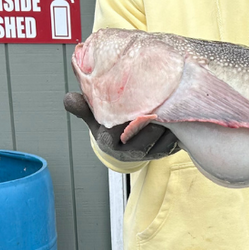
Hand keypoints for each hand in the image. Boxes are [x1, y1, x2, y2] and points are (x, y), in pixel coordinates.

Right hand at [64, 92, 180, 162]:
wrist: (123, 145)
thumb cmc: (109, 126)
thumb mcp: (94, 116)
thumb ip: (83, 107)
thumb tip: (68, 98)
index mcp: (109, 142)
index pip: (119, 128)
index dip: (129, 114)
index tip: (137, 99)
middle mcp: (129, 152)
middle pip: (144, 134)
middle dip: (153, 116)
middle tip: (161, 95)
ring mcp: (148, 154)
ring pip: (163, 138)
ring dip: (169, 121)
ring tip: (172, 100)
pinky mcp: (164, 153)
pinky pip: (174, 142)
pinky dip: (178, 128)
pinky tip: (179, 113)